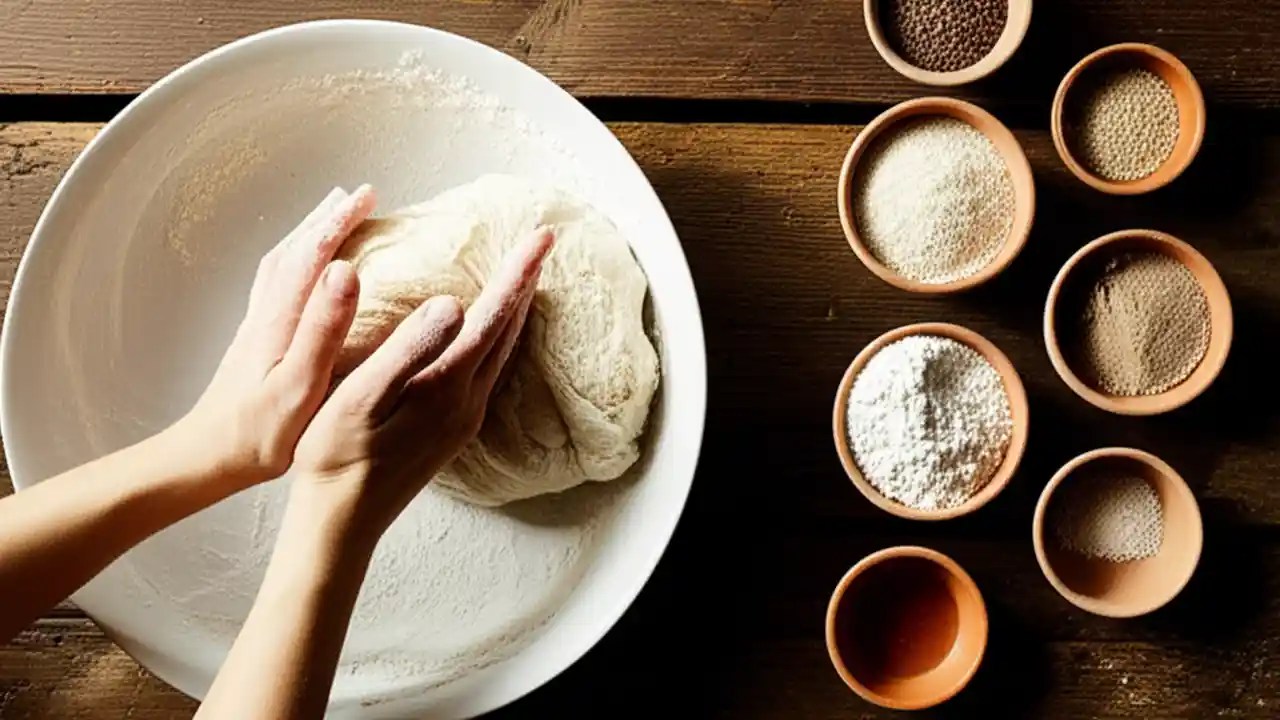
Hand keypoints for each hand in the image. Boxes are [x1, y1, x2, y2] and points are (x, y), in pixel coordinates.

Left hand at [176, 186, 375, 485]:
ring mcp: (257, 326)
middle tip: (359, 196)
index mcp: (281, 319)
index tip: (369, 196)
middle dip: (327, 218)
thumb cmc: (261, 434)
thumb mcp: (301, 384)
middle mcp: (266, 314)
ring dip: (309, 235)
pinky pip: (277, 285)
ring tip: (332, 217)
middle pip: (294, 250)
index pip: (312, 254)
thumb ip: (323, 329)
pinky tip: (305, 272)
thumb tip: (345, 269)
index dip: (340, 221)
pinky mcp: (255, 342)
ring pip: (282, 264)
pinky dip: (295, 262)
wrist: (209, 459)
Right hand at [290, 227, 554, 538]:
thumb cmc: (336, 459)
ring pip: (503, 353)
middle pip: (508, 331)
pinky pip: (489, 370)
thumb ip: (408, 351)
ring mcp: (463, 419)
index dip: (517, 273)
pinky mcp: (452, 430)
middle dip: (526, 283)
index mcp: (447, 389)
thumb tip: (454, 305)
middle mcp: (467, 404)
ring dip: (516, 311)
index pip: (494, 317)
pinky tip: (490, 332)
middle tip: (542, 242)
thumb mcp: (361, 400)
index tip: (541, 235)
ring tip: (524, 278)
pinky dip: (498, 338)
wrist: (340, 523)